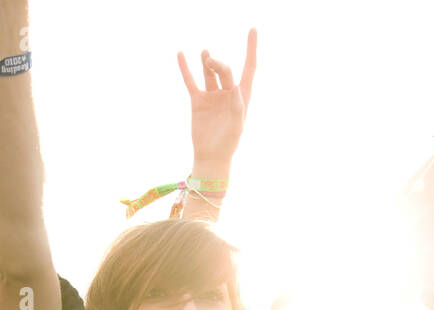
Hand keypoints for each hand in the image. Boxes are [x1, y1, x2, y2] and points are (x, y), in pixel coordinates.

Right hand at [178, 29, 255, 162]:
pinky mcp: (198, 101)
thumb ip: (237, 107)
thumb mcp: (237, 127)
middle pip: (225, 70)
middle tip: (209, 60)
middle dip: (218, 64)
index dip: (251, 49)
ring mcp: (212, 96)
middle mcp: (228, 93)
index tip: (253, 30)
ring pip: (209, 73)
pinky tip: (180, 54)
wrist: (210, 157)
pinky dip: (185, 68)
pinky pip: (191, 81)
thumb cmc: (228, 144)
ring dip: (207, 61)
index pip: (249, 67)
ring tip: (205, 53)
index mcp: (242, 96)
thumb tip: (235, 87)